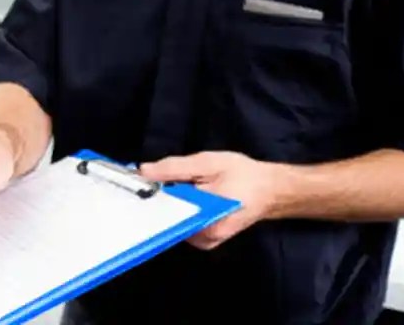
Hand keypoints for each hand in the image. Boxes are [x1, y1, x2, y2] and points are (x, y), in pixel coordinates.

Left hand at [138, 151, 285, 249]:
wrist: (271, 190)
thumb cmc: (244, 175)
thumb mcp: (209, 163)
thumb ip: (175, 168)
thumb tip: (145, 171)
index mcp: (205, 221)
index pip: (164, 214)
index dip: (146, 197)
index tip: (132, 183)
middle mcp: (203, 238)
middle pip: (166, 219)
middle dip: (156, 198)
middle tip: (148, 178)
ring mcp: (204, 241)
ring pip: (172, 221)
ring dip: (167, 202)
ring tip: (169, 184)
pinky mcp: (205, 239)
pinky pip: (181, 222)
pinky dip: (176, 208)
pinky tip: (179, 195)